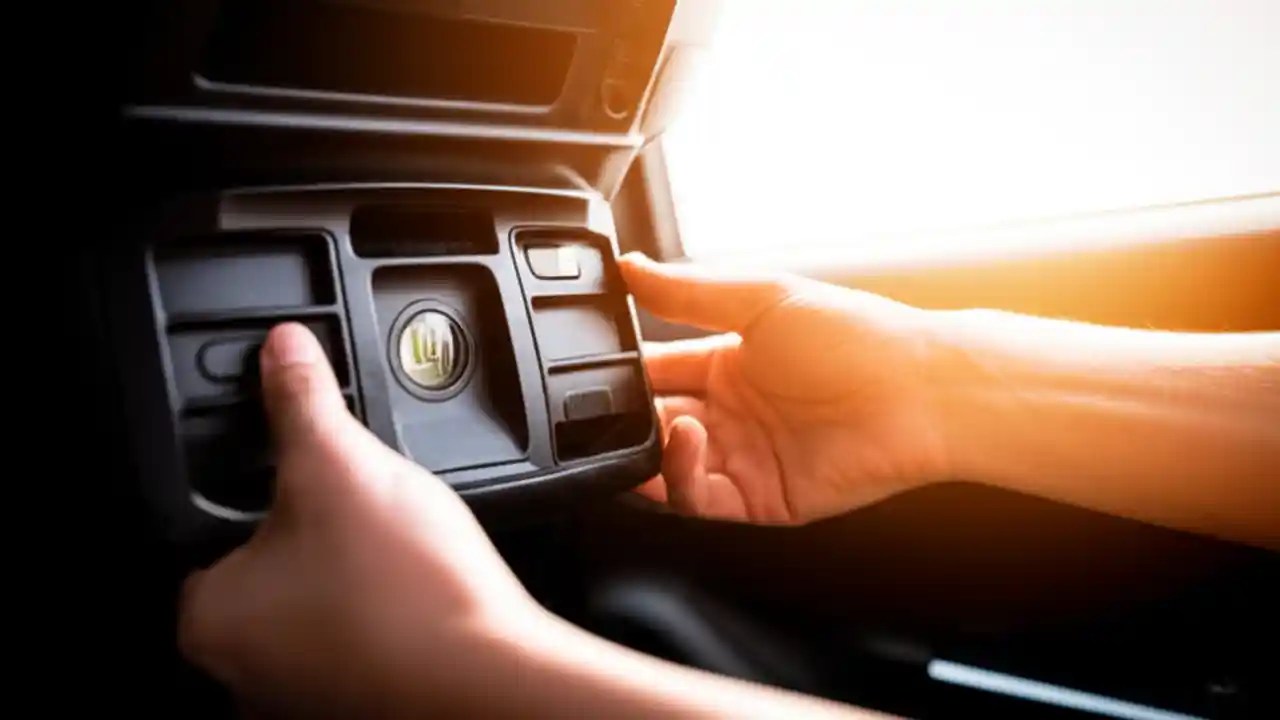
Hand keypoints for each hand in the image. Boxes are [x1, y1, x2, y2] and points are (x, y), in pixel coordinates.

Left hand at [178, 324, 544, 716]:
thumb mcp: (341, 464)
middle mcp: (243, 674)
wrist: (491, 675)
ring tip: (393, 554)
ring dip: (346, 580)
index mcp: (211, 618)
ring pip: (312, 614)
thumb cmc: (405, 592)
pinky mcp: (360, 705)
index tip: (298, 478)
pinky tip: (416, 595)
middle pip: (262, 576)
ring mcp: (304, 698)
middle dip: (308, 539)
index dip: (253, 494)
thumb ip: (300, 401)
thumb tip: (282, 350)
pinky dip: (381, 617)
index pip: (202, 537)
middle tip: (356, 512)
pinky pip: (357, 645)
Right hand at [620, 254, 951, 523]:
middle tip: (606, 406)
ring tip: (657, 424)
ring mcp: (745, 458)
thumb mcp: (761, 297)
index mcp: (730, 360)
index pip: (658, 369)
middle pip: (656, 422)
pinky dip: (677, 479)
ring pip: (667, 467)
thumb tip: (629, 265)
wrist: (920, 394)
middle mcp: (733, 412)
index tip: (592, 366)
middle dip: (627, 417)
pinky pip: (697, 498)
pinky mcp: (759, 499)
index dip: (624, 370)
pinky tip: (684, 444)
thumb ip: (686, 291)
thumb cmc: (856, 337)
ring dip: (648, 449)